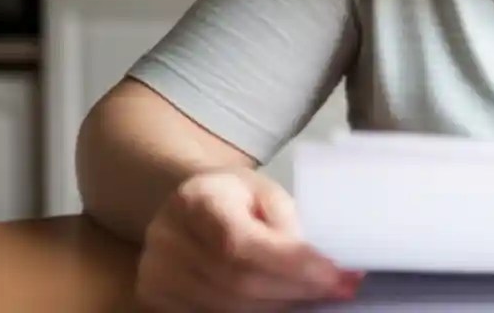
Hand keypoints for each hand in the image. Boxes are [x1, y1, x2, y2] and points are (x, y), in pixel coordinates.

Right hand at [136, 168, 362, 311]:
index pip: (242, 244)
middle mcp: (167, 238)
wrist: (187, 203)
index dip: (291, 265)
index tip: (336, 275)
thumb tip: (321, 266)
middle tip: (338, 288)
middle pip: (237, 282)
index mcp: (196, 199)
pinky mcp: (155, 298)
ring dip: (280, 306)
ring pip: (228, 307)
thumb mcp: (267, 191)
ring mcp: (156, 273)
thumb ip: (288, 224)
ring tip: (314, 294)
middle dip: (295, 290)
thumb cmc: (234, 195)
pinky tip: (283, 303)